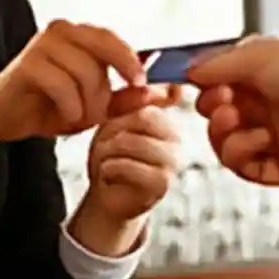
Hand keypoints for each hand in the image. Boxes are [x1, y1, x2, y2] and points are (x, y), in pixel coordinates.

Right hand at [0, 20, 157, 140]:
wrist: (2, 112)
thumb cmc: (49, 105)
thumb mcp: (94, 105)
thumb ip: (125, 99)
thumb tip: (160, 93)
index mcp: (79, 35)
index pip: (113, 38)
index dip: (130, 60)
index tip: (140, 83)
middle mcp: (62, 31)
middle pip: (103, 52)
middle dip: (107, 89)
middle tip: (100, 113)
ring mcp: (43, 45)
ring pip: (85, 72)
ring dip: (88, 104)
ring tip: (78, 118)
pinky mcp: (28, 64)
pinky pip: (63, 86)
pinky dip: (70, 107)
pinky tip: (65, 117)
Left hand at [83, 105, 180, 220]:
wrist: (107, 196)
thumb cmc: (111, 156)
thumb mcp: (113, 120)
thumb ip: (129, 100)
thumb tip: (154, 83)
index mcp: (165, 119)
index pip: (148, 99)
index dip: (120, 111)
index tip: (110, 127)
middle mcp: (176, 138)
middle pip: (144, 117)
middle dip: (114, 130)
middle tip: (102, 146)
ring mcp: (172, 161)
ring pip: (135, 142)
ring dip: (109, 151)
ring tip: (104, 161)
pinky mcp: (163, 183)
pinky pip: (132, 167)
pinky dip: (111, 168)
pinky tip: (108, 173)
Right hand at [187, 36, 278, 188]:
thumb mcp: (257, 55)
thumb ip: (218, 64)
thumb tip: (190, 69)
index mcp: (272, 74)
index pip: (227, 80)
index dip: (206, 82)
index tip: (189, 80)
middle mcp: (276, 106)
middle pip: (222, 114)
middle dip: (212, 107)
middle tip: (217, 101)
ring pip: (229, 144)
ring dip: (223, 132)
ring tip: (233, 119)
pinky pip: (247, 168)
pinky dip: (243, 153)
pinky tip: (260, 138)